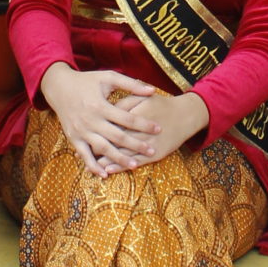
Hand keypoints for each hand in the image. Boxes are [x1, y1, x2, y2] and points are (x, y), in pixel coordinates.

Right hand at [40, 64, 165, 169]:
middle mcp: (91, 120)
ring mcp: (82, 131)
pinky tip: (105, 174)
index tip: (159, 129)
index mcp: (101, 105)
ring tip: (135, 165)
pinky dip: (93, 166)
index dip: (144, 124)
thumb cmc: (86, 81)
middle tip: (152, 150)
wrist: (59, 87)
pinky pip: (84, 155)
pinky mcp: (73, 138)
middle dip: (136, 145)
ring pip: (103, 149)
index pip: (127, 118)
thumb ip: (130, 84)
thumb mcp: (108, 77)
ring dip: (119, 158)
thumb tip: (152, 90)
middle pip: (118, 136)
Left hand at [92, 91, 207, 173]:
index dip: (100, 126)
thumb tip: (108, 107)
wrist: (186, 115)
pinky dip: (121, 166)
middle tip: (81, 151)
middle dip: (100, 145)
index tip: (84, 129)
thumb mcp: (144, 97)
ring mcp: (149, 144)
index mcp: (138, 113)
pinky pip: (135, 163)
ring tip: (90, 164)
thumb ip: (126, 101)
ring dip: (107, 159)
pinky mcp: (155, 154)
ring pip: (124, 153)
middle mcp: (143, 131)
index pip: (115, 121)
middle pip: (118, 139)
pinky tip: (108, 169)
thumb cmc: (162, 104)